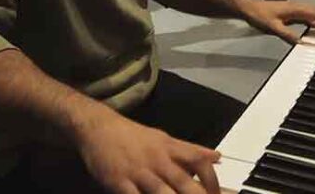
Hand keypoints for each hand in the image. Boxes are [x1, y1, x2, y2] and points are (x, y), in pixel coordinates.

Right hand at [75, 109, 220, 193]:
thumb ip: (190, 150)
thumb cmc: (133, 136)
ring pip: (161, 192)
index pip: (198, 161)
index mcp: (169, 148)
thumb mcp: (164, 138)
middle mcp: (157, 160)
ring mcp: (138, 172)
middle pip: (184, 181)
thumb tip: (217, 158)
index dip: (211, 180)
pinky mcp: (119, 182)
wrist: (98, 127)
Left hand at [242, 0, 314, 43]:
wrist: (249, 8)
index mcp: (296, 8)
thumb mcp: (273, 27)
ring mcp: (295, 9)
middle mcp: (297, 7)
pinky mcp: (292, 13)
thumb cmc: (259, 14)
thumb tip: (301, 43)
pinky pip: (308, 17)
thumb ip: (288, 35)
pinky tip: (314, 32)